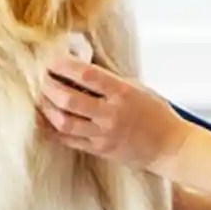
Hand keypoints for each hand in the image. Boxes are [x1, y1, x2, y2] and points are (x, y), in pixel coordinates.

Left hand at [39, 54, 192, 175]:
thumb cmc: (154, 112)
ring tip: (41, 96)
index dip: (64, 65)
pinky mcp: (98, 150)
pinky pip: (67, 139)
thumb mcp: (136, 87)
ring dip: (47, 107)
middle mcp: (110, 114)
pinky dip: (51, 128)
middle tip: (41, 77)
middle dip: (49, 86)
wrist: (169, 146)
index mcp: (122, 93)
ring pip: (63, 121)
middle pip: (68, 99)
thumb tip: (78, 67)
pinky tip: (45, 118)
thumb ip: (109, 80)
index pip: (87, 75)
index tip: (52, 59)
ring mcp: (103, 134)